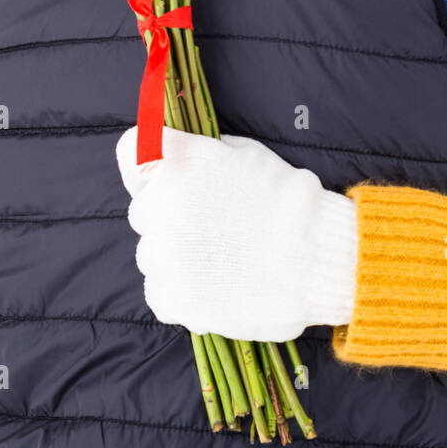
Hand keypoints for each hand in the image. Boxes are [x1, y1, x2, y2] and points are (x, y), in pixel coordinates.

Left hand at [115, 125, 358, 341]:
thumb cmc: (285, 199)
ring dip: (176, 255)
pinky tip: (216, 283)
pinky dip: (181, 290)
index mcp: (176, 163)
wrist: (315, 257)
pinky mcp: (169, 297)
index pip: (131, 150)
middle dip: (169, 215)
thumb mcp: (242, 153)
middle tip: (211, 226)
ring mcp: (161, 254)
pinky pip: (158, 291)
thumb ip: (197, 154)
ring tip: (221, 259)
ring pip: (151, 253)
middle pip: (144, 209)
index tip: (165, 175)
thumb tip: (169, 157)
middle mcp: (159, 206)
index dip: (149, 164)